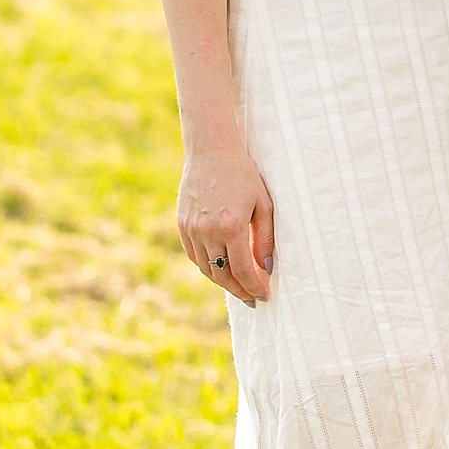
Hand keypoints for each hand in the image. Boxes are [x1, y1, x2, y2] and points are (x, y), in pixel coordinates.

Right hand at [178, 138, 274, 304]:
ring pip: (207, 268)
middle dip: (240, 290)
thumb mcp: (262, 204)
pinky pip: (195, 256)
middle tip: (253, 298)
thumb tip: (266, 267)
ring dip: (223, 282)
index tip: (264, 295)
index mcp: (231, 226)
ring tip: (239, 287)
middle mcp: (208, 231)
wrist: (211, 150)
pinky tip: (220, 269)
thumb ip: (265, 238)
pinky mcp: (182, 224)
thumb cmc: (243, 174)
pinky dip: (208, 267)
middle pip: (223, 275)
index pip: (243, 270)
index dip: (255, 287)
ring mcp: (191, 229)